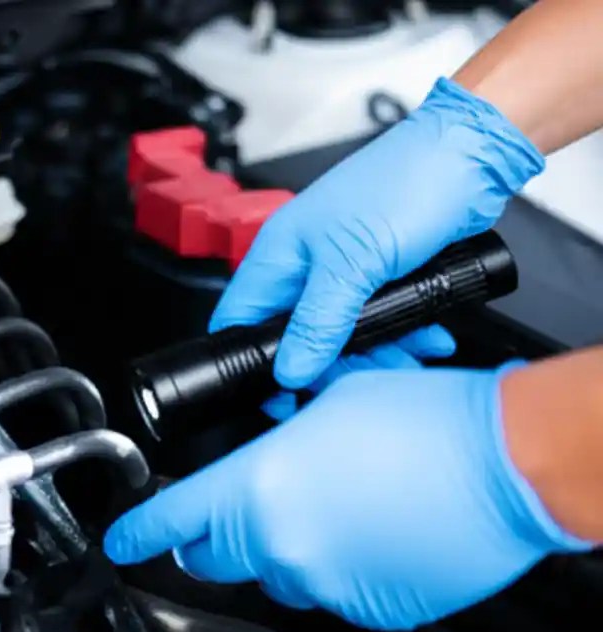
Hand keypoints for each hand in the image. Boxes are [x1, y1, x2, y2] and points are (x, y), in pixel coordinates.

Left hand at [104, 365, 589, 630]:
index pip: (169, 521)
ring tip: (337, 503)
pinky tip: (370, 527)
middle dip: (215, 535)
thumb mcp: (327, 402)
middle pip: (214, 557)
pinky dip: (337, 566)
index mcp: (256, 488)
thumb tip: (264, 436)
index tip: (125, 539)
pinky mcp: (367, 608)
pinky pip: (330, 590)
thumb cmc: (427, 423)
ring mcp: (324, 582)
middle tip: (243, 507)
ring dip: (287, 546)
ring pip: (277, 574)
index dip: (139, 531)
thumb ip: (274, 433)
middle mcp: (281, 544)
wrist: (506, 464)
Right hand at [210, 77, 544, 388]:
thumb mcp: (353, 265)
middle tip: (353, 381)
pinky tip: (426, 338)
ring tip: (406, 359)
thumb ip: (320, 322)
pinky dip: (403, 333)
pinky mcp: (380, 271)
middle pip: (295, 335)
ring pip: (341, 332)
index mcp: (279, 254)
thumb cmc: (404, 182)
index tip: (278, 396)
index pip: (240, 319)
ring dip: (375, 352)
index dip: (251, 362)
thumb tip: (291, 369)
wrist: (469, 155)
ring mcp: (342, 268)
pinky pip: (380, 318)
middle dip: (328, 364)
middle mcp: (305, 263)